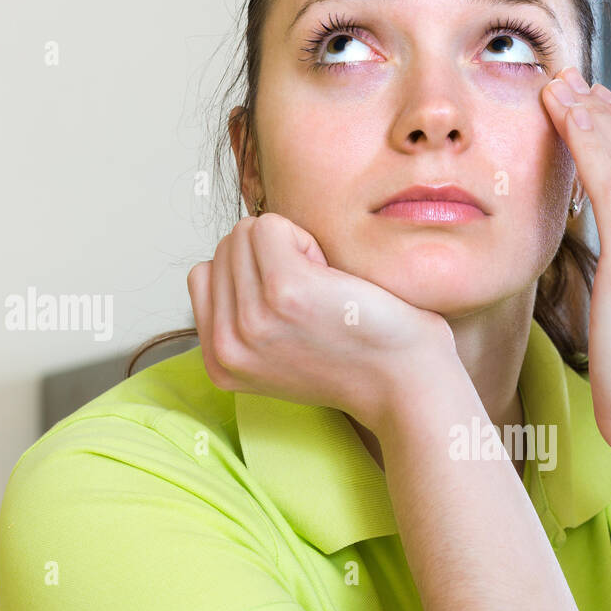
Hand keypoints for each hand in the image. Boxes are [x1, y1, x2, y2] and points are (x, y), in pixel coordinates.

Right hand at [187, 212, 455, 432]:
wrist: (406, 384)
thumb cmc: (358, 358)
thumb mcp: (278, 352)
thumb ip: (244, 316)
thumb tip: (231, 252)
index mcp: (220, 362)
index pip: (204, 275)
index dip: (254, 274)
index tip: (294, 309)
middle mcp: (226, 346)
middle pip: (224, 248)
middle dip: (271, 258)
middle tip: (316, 301)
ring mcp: (251, 319)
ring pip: (245, 233)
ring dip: (290, 247)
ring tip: (323, 291)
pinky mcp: (283, 291)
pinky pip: (270, 226)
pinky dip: (306, 238)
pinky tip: (333, 279)